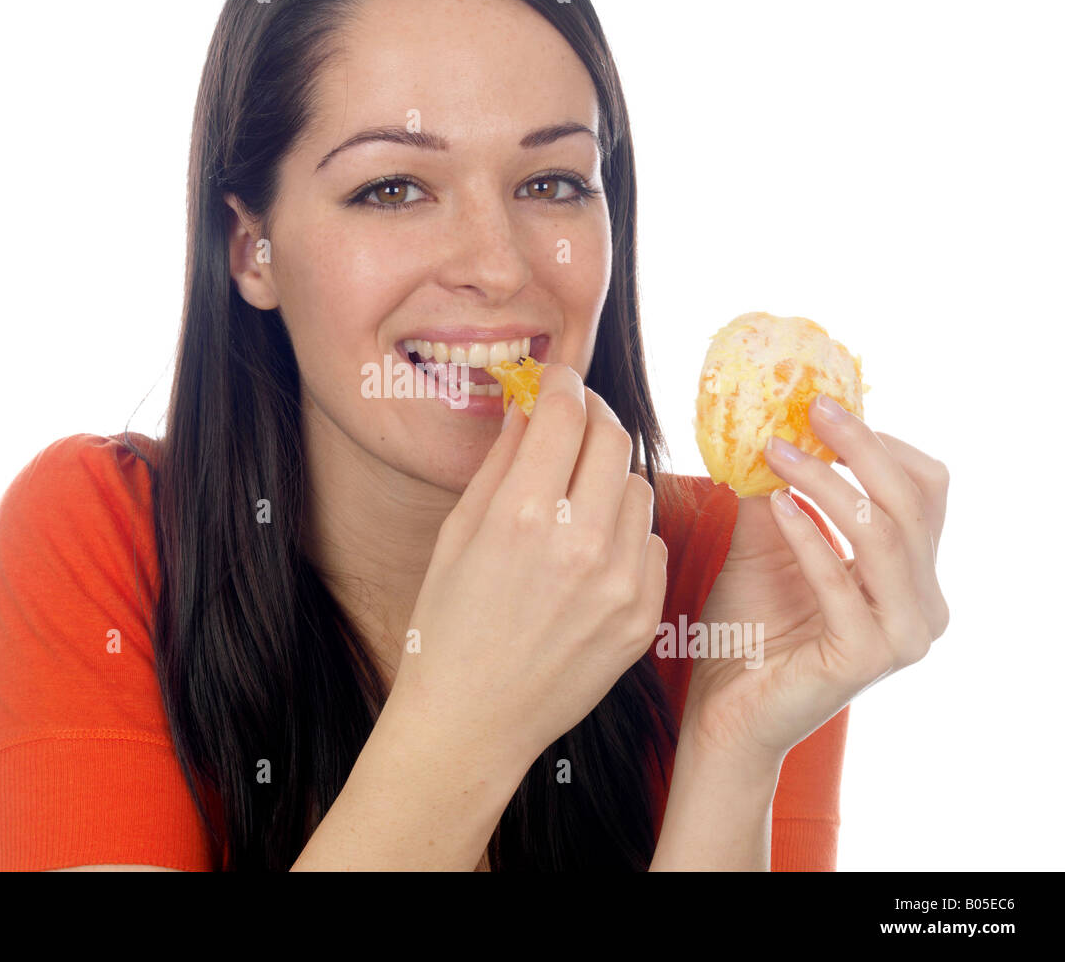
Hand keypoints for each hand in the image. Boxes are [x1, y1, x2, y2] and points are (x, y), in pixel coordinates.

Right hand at [391, 363, 667, 776]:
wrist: (472, 722)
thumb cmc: (447, 628)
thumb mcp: (457, 535)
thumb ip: (500, 464)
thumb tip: (526, 408)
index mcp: (523, 516)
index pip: (564, 413)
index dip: (560, 382)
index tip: (555, 379)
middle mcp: (581, 543)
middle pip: (613, 439)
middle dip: (592, 417)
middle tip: (572, 420)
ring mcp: (622, 584)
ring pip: (640, 489)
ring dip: (610, 478)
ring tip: (575, 499)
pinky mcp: (644, 617)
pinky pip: (653, 544)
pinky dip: (627, 535)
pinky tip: (591, 554)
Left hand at [681, 393, 949, 765]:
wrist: (725, 709)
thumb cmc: (746, 629)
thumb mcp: (764, 542)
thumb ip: (779, 489)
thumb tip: (768, 421)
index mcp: (911, 575)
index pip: (922, 489)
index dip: (878, 442)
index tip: (820, 406)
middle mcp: (922, 604)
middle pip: (913, 501)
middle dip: (860, 446)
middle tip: (810, 410)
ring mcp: (902, 635)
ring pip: (884, 533)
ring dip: (827, 483)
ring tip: (775, 453)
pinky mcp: (865, 658)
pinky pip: (843, 582)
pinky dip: (809, 537)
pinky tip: (776, 506)